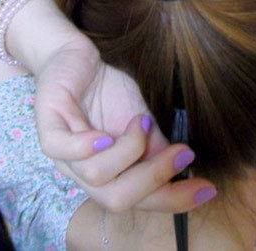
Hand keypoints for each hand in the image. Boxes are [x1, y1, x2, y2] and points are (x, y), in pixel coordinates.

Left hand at [33, 35, 216, 212]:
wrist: (76, 55)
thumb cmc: (107, 89)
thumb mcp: (141, 121)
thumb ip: (155, 148)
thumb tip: (184, 172)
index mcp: (105, 173)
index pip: (136, 200)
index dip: (172, 200)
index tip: (207, 189)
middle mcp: (81, 170)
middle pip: (115, 200)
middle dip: (154, 179)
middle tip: (181, 153)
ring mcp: (62, 151)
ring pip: (95, 177)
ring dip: (129, 151)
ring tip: (141, 123)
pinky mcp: (48, 124)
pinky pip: (61, 149)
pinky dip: (86, 146)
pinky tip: (105, 134)